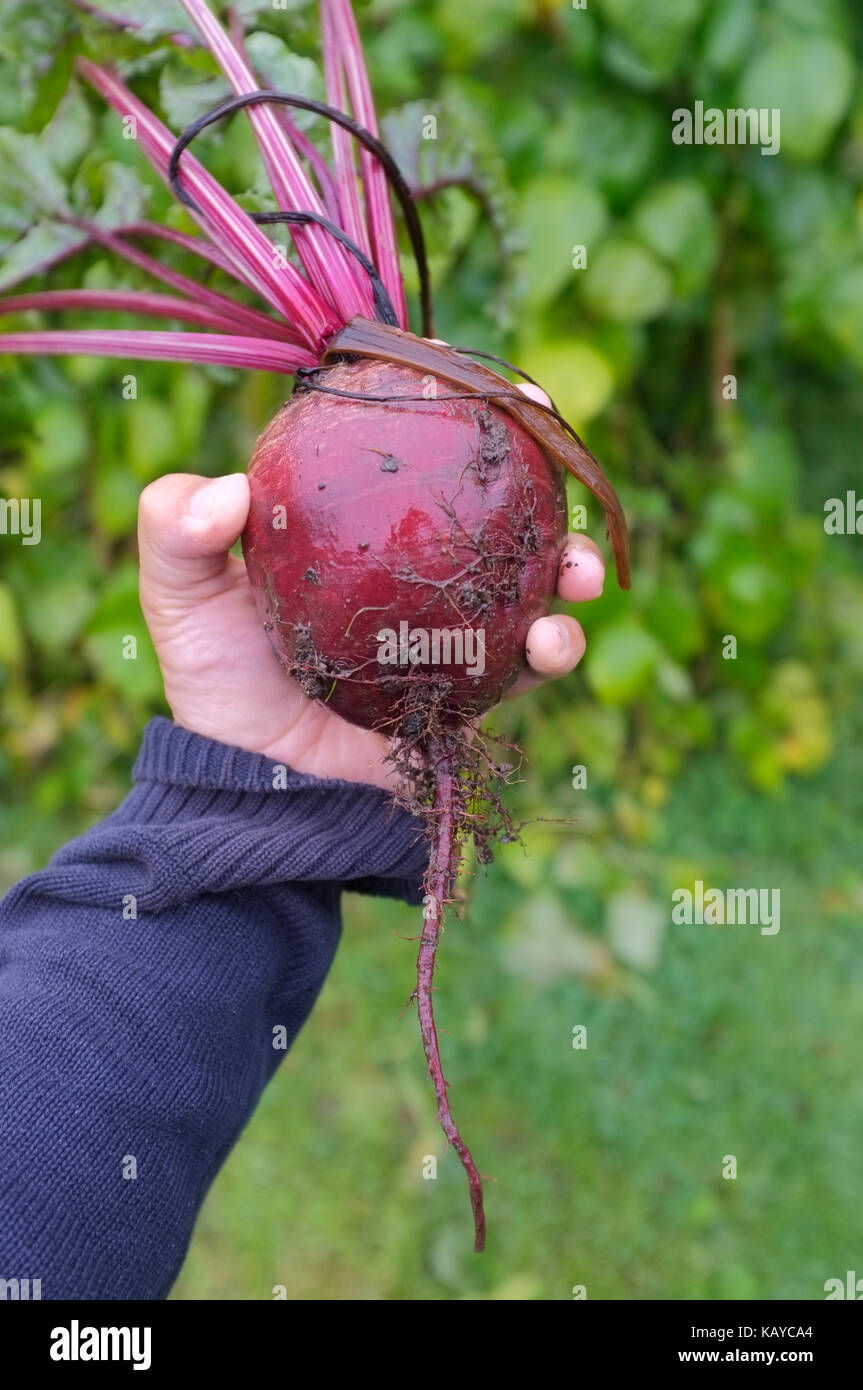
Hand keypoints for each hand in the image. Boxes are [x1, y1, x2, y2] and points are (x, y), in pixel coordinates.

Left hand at [138, 393, 604, 790]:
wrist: (262, 789)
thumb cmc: (220, 685)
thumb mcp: (182, 597)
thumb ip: (177, 530)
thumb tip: (229, 491)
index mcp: (358, 525)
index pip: (407, 444)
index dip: (441, 398)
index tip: (456, 363)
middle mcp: (415, 564)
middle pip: (492, 500)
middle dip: (538, 463)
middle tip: (550, 434)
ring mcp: (453, 623)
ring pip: (532, 574)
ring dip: (571, 560)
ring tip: (577, 570)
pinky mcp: (478, 686)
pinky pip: (532, 660)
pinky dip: (557, 645)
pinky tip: (553, 639)